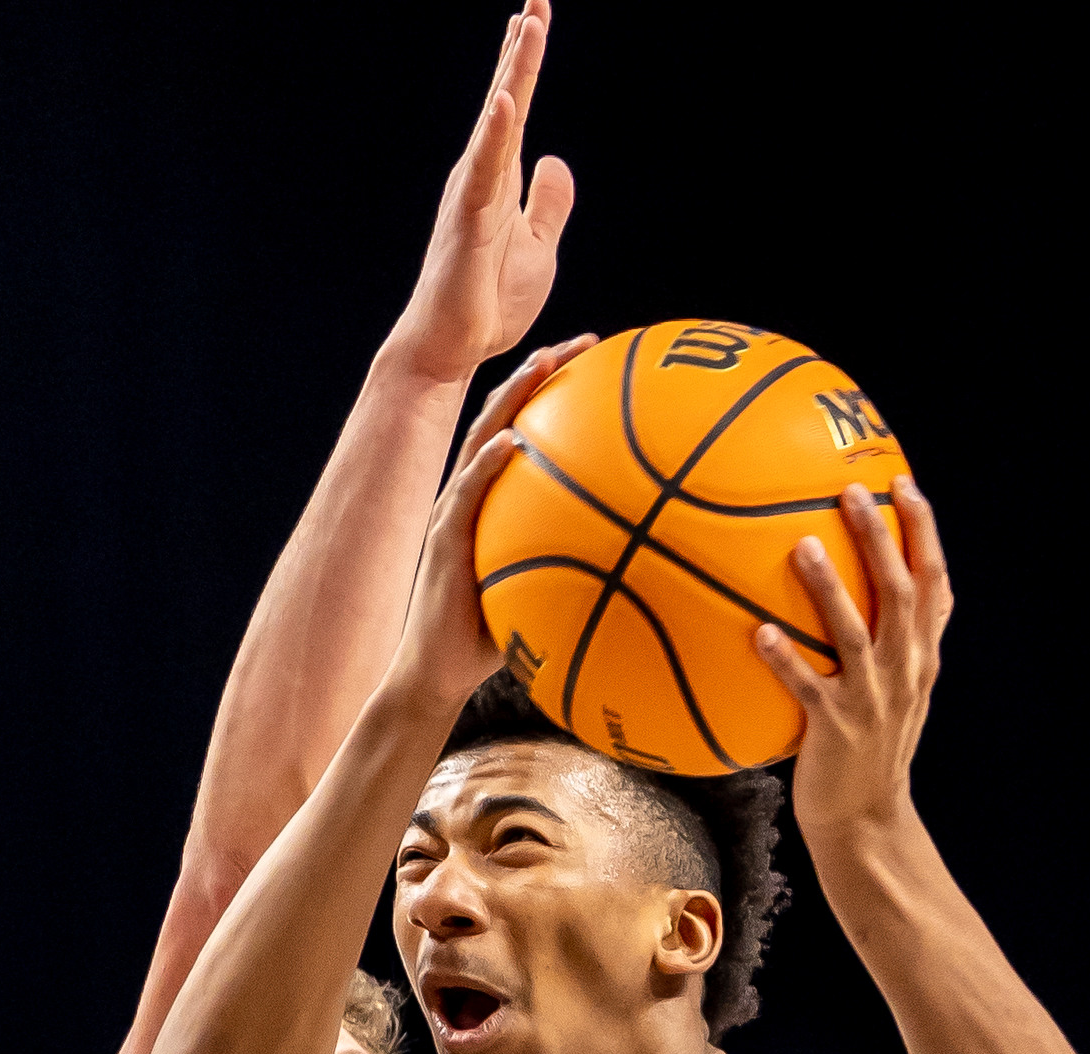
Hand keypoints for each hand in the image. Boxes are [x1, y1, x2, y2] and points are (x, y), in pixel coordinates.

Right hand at [387, 335, 594, 709]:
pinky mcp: (443, 540)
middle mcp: (473, 496)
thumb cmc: (494, 639)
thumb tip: (652, 565)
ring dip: (511, 399)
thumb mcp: (548, 596)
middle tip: (584, 342)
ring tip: (541, 364)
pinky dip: (487, 464)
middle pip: (506, 416)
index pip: (528, 431)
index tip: (602, 363)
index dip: (559, 393)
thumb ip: (582, 569)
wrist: (437, 675)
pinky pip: (466, 494)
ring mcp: (454, 513)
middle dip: (541, 373)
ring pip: (482, 439)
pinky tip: (511, 444)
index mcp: (497, 502)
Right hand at [391, 2, 574, 383]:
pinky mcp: (468, 222)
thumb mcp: (539, 247)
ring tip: (527, 25)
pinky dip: (496, 135)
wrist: (452, 348)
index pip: (516, 108)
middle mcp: (481, 175)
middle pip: (507, 99)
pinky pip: (484, 171)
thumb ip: (548, 203)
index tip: (533, 14)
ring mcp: (472, 195)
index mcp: (498, 178)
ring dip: (514, 74)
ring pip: (497, 123)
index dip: (524, 62)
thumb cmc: (488, 301)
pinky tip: (507, 101)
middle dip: (521, 49)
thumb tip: (555, 160)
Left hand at [755, 477, 953, 835]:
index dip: (923, 531)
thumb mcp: (894, 689)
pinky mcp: (835, 728)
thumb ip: (884, 640)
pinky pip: (807, 686)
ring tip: (802, 546)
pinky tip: (758, 633)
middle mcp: (905, 670)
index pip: (934, 581)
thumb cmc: (869, 745)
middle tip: (850, 493)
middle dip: (879, 538)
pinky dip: (785, 659)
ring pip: (854, 633)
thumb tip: (849, 583)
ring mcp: (872, 698)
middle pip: (899, 591)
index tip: (901, 484)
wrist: (867, 818)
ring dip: (829, 587)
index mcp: (922, 655)